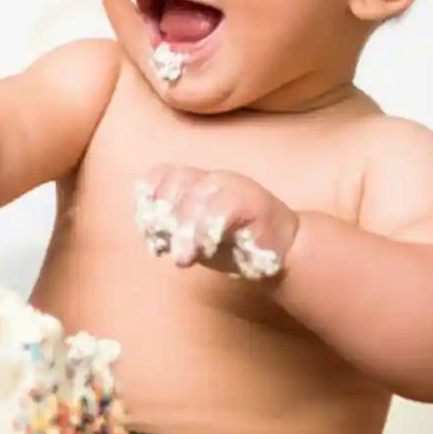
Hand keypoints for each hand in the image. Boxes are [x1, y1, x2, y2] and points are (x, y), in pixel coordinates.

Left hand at [134, 165, 298, 279]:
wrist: (284, 251)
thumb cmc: (235, 244)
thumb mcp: (197, 238)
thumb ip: (175, 232)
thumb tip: (154, 239)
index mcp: (195, 184)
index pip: (161, 175)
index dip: (149, 198)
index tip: (149, 231)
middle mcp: (211, 179)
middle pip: (177, 182)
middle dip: (164, 216)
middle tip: (163, 246)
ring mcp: (234, 186)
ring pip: (198, 196)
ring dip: (185, 230)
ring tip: (182, 258)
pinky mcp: (254, 200)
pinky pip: (225, 208)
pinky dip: (210, 230)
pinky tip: (207, 249)